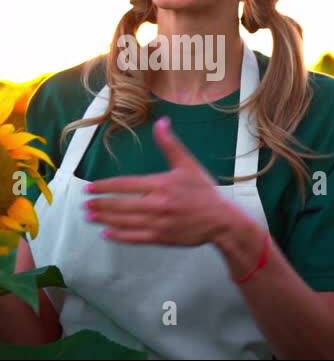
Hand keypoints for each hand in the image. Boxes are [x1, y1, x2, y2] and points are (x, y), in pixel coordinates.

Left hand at [82, 116, 242, 245]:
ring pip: (124, 221)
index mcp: (161, 185)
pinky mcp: (161, 238)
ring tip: (90, 216)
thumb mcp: (188, 164)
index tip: (90, 187)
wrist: (221, 220)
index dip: (105, 186)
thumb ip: (170, 144)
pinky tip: (106, 233)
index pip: (125, 184)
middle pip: (121, 204)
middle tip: (85, 204)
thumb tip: (161, 122)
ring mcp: (158, 223)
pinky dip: (119, 236)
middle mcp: (157, 204)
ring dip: (105, 218)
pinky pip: (135, 238)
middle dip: (100, 204)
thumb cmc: (204, 191)